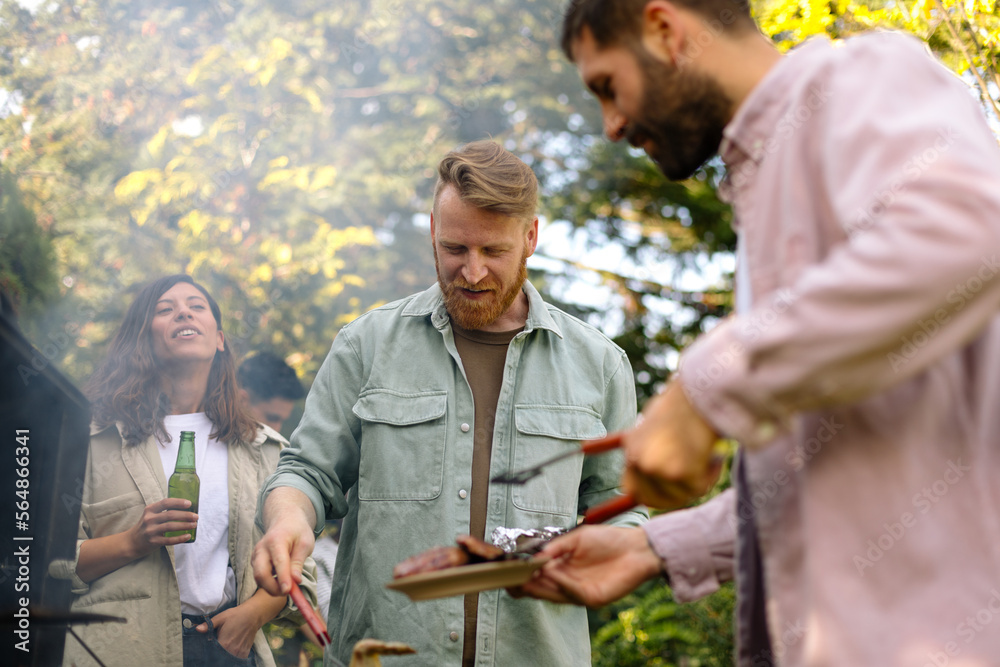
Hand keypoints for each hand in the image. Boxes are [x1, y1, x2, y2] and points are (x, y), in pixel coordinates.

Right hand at [128, 497, 197, 556]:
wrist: (132, 542)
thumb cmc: (146, 526)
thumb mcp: (150, 515)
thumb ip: (163, 510)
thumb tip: (185, 508)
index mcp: (150, 510)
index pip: (166, 503)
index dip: (178, 502)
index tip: (189, 503)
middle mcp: (149, 519)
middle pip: (171, 515)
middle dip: (186, 515)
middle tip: (196, 516)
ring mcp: (151, 531)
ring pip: (171, 527)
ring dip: (185, 525)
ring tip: (194, 525)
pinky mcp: (153, 542)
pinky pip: (169, 540)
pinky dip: (180, 538)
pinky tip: (188, 536)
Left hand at [196, 605, 256, 658]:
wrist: (253, 615)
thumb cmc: (235, 615)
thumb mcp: (220, 617)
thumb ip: (209, 625)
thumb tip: (197, 629)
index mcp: (224, 643)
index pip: (213, 653)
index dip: (209, 653)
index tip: (207, 650)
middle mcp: (232, 650)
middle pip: (220, 657)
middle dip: (217, 655)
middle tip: (216, 649)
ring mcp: (239, 652)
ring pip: (229, 659)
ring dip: (225, 656)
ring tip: (224, 649)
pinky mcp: (245, 652)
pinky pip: (237, 659)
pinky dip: (233, 657)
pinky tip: (230, 652)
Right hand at [252, 488, 315, 595]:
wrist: (285, 521)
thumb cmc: (297, 531)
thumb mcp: (305, 543)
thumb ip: (299, 562)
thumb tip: (295, 581)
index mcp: (277, 540)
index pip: (279, 562)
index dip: (283, 578)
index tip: (288, 591)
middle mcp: (262, 548)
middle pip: (261, 573)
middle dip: (273, 588)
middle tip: (288, 593)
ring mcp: (256, 555)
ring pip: (258, 577)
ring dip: (271, 587)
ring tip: (287, 586)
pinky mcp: (254, 561)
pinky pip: (259, 576)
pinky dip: (269, 583)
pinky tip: (280, 580)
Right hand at [511, 526, 662, 606]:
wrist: (636, 547)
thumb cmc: (609, 540)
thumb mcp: (577, 538)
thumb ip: (556, 547)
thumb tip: (535, 556)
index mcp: (561, 568)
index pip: (536, 576)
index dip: (522, 574)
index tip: (508, 568)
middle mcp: (568, 582)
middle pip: (540, 589)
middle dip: (524, 584)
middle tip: (510, 576)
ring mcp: (579, 592)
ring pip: (553, 594)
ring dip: (538, 585)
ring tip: (525, 574)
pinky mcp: (593, 598)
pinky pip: (572, 593)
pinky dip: (561, 583)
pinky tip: (551, 571)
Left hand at [622, 381, 721, 508]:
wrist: (703, 392)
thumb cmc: (684, 406)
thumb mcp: (656, 428)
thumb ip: (650, 453)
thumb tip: (656, 478)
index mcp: (631, 448)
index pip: (631, 489)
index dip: (650, 494)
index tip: (667, 494)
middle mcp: (639, 461)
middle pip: (652, 499)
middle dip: (674, 496)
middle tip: (694, 481)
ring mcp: (657, 469)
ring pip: (680, 496)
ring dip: (696, 482)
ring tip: (707, 457)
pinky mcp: (680, 473)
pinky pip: (699, 488)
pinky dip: (711, 475)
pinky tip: (715, 455)